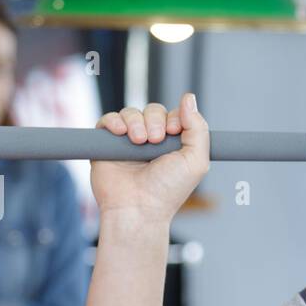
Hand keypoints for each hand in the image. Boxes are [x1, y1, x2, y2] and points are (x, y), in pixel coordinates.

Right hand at [90, 94, 208, 225]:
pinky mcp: (107, 145)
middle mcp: (151, 141)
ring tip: (138, 141)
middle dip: (155, 120)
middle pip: (153, 110)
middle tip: (155, 140)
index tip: (174, 131)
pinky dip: (114, 121)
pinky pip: (108, 120)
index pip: (174, 115)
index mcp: (173, 144)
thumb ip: (198, 128)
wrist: (138, 208)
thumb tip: (189, 97)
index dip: (175, 118)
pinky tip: (121, 133)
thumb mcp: (195, 161)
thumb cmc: (167, 191)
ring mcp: (128, 142)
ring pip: (131, 113)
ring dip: (136, 122)